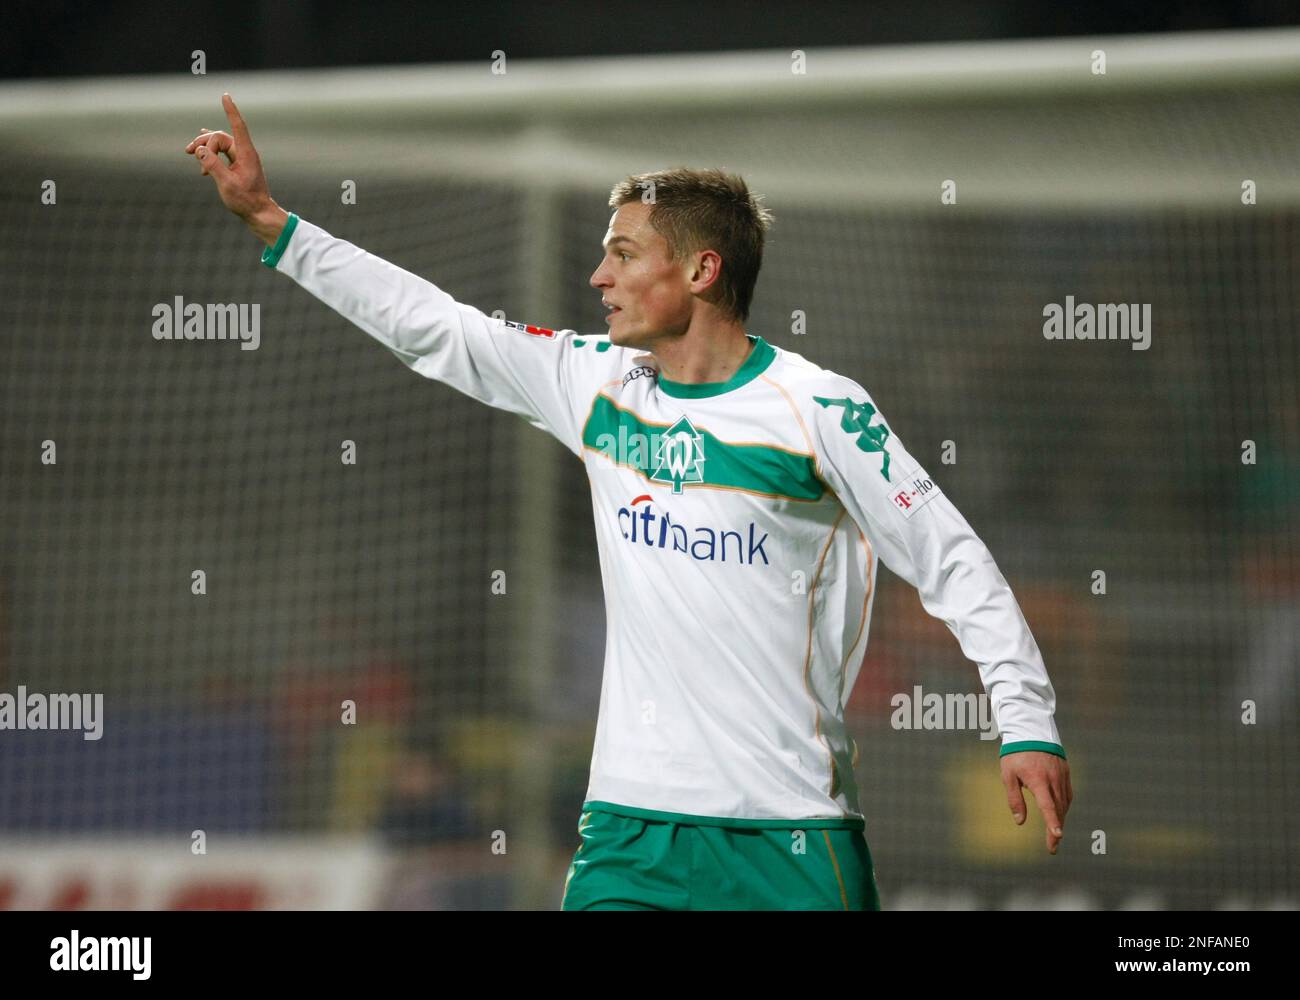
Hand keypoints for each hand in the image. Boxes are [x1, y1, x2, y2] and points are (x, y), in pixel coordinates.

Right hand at [185, 93, 286, 244]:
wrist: (259, 213)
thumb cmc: (246, 201)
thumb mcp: (226, 184)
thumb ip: (212, 166)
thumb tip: (199, 150)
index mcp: (246, 154)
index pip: (237, 126)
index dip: (230, 111)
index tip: (225, 96)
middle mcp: (244, 153)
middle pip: (220, 136)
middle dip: (203, 141)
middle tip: (189, 152)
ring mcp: (241, 159)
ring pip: (219, 144)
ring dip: (204, 147)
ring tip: (190, 154)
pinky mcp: (238, 166)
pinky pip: (222, 152)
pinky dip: (210, 152)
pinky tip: (200, 153)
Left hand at [1000, 750, 1071, 853]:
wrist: (1031, 731)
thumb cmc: (1015, 753)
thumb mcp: (1008, 775)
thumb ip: (1014, 799)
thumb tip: (1020, 821)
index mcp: (1038, 780)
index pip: (1048, 806)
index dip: (1052, 822)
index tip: (1057, 836)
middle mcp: (1053, 779)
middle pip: (1058, 809)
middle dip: (1056, 830)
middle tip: (1052, 847)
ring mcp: (1062, 776)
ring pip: (1065, 803)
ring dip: (1061, 819)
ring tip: (1054, 834)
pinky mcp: (1066, 772)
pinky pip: (1067, 794)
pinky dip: (1064, 806)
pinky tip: (1060, 814)